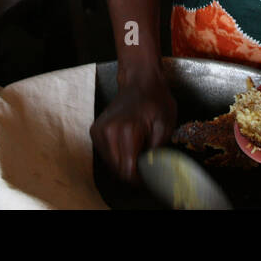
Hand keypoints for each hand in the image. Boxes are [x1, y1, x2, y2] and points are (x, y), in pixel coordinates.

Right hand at [90, 65, 175, 184]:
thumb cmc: (155, 100)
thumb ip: (157, 152)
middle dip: (132, 174)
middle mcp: (108, 132)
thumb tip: (152, 172)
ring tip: (138, 155)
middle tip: (146, 168)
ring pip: (110, 165)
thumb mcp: (166, 125)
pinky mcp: (95, 131)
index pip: (127, 170)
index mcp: (127, 131)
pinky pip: (105, 155)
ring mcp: (99, 131)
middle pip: (118, 171)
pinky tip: (128, 148)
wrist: (139, 81)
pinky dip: (117, 157)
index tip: (149, 178)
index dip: (139, 180)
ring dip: (124, 166)